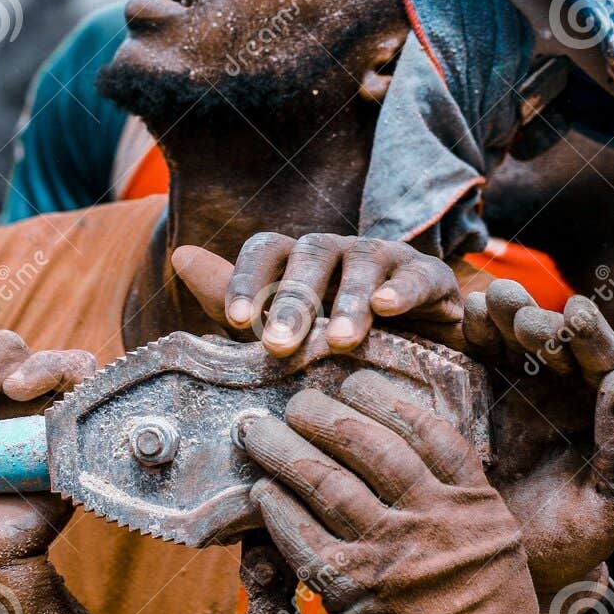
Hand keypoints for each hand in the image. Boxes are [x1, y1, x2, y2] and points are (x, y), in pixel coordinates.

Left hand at [171, 233, 464, 355]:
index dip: (247, 279)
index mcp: (299, 262)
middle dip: (293, 299)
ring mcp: (387, 258)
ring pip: (363, 263)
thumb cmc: (337, 350)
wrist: (419, 365)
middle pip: (312, 254)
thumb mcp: (281, 331)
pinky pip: (419, 275)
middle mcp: (341, 251)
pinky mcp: (433, 277)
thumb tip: (179, 255)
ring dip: (348, 300)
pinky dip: (403, 289)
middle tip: (278, 345)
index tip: (235, 323)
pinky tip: (388, 310)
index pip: (267, 249)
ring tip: (338, 342)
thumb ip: (231, 299)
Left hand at [240, 369, 551, 613]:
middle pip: (370, 445)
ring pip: (328, 481)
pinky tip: (262, 491)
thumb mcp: (495, 541)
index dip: (386, 397)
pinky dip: (278, 509)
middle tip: (299, 399)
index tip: (357, 380)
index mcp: (474, 502)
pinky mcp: (354, 589)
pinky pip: (304, 536)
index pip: (427, 431)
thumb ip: (456, 494)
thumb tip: (405, 445)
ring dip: (286, 450)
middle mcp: (434, 518)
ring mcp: (392, 552)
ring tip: (262, 431)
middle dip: (325, 414)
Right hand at [464, 281, 613, 602]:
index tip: (578, 316)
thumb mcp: (612, 503)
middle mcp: (566, 388)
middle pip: (558, 344)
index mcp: (607, 409)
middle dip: (541, 325)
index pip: (607, 362)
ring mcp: (522, 386)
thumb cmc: (580, 538)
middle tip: (521, 317)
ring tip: (489, 300)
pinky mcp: (483, 394)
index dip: (594, 337)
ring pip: (517, 341)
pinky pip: (479, 359)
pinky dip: (474, 335)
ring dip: (505, 316)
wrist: (526, 563)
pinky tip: (464, 317)